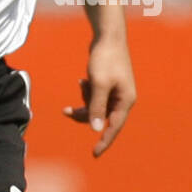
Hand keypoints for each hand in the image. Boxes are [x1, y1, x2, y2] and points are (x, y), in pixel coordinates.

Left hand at [62, 38, 135, 155]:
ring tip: (82, 83)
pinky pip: (94, 96)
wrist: (107, 37)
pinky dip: (86, 91)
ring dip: (84, 101)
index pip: (114, 127)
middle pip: (101, 117)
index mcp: (125, 101)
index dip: (104, 141)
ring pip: (96, 107)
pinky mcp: (107, 85)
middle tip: (66, 111)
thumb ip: (96, 107)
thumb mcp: (98, 84)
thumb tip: (95, 129)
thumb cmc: (105, 59)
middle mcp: (122, 98)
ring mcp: (115, 92)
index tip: (94, 154)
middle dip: (84, 114)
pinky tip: (82, 80)